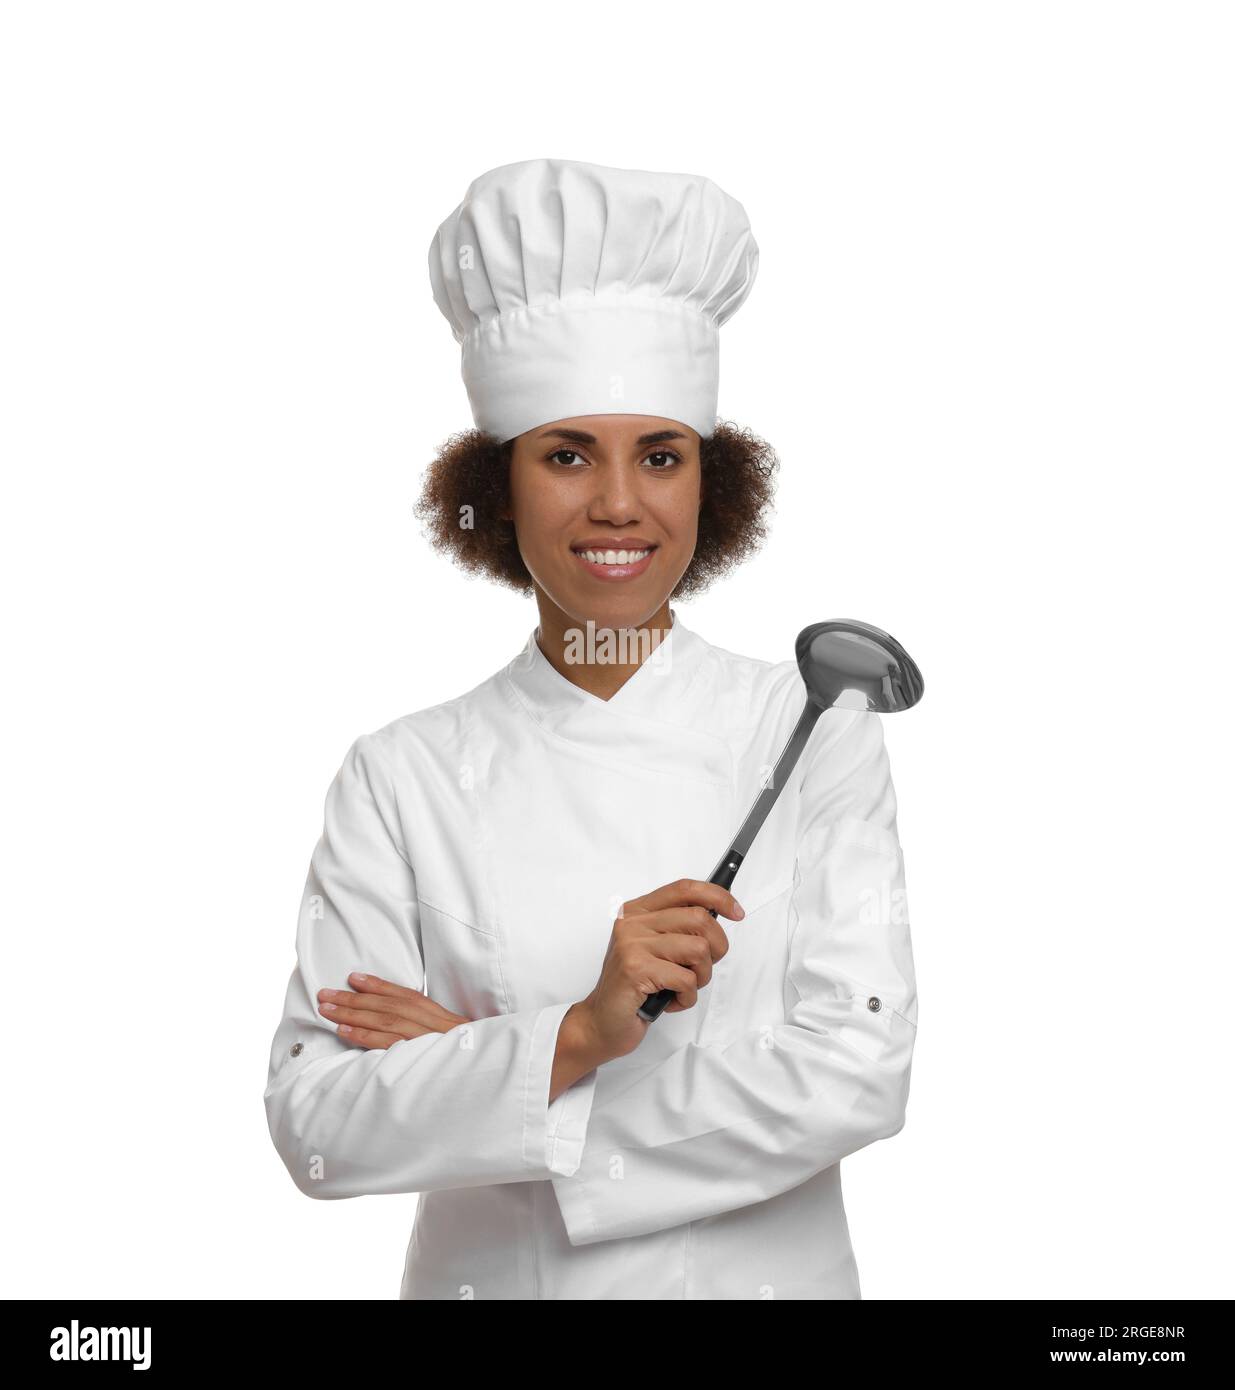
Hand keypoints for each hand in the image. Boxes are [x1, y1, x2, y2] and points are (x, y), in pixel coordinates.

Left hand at [317, 971, 471, 1048]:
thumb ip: (427, 1024)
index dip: (378, 985)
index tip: (353, 977)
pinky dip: (363, 1036)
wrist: (485, 1068)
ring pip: (383, 1021)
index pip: (404, 995)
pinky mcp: (416, 1058)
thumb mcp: (450, 1035)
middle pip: (387, 1006)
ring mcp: (424, 1040)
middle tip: (325, 994)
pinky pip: (385, 1044)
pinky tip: (344, 1031)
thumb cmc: (464, 1054)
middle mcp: (431, 1023)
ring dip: (352, 1014)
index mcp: (439, 1014)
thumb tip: (396, 1017)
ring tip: (326, 1009)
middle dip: (354, 999)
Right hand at [574, 879, 744, 1061]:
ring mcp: (632, 945)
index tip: (736, 912)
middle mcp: (632, 923)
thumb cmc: (634, 987)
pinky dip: (687, 997)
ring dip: (701, 977)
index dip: (717, 896)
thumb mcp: (654, 949)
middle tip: (702, 968)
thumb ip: (678, 929)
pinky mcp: (635, 970)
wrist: (602, 1022)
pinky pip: (686, 979)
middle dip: (716, 948)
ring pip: (698, 949)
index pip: (685, 889)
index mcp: (638, 911)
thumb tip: (718, 915)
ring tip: (682, 987)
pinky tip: (670, 1001)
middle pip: (699, 918)